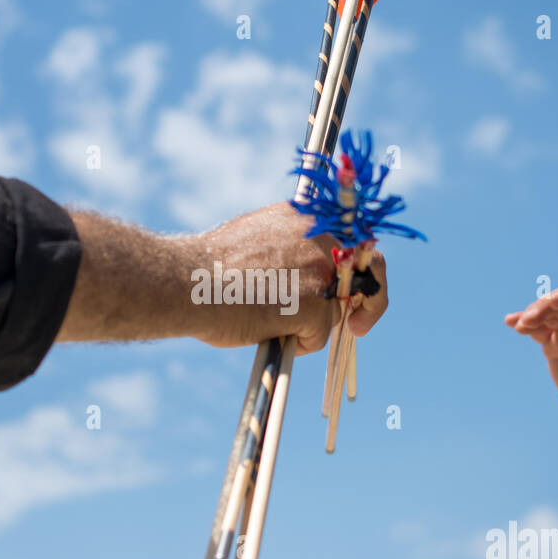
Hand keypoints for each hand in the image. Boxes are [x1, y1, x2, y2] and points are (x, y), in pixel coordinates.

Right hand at [57, 202, 388, 354]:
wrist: (187, 280)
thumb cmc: (210, 267)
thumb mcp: (258, 236)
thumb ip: (289, 246)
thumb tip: (301, 270)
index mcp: (308, 216)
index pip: (356, 239)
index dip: (361, 267)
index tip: (356, 288)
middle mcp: (323, 237)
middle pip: (370, 272)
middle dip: (370, 301)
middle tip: (359, 325)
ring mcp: (322, 272)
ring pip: (339, 309)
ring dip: (316, 325)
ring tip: (272, 324)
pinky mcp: (316, 305)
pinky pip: (321, 335)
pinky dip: (299, 343)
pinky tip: (267, 332)